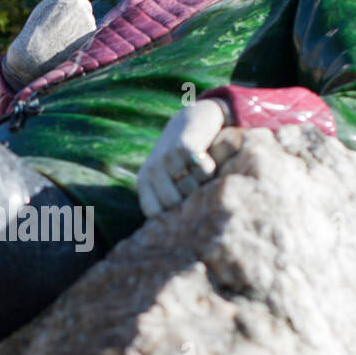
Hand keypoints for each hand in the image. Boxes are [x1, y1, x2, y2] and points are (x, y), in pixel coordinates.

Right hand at [4, 0, 95, 86]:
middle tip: (61, 22)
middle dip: (75, 9)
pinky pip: (89, 26)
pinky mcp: (91, 30)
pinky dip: (82, 31)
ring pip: (87, 13)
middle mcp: (79, 1)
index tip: (61, 8)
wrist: (36, 54)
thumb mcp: (45, 5)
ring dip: (79, 20)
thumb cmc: (36, 29)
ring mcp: (87, 15)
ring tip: (63, 32)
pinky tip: (69, 38)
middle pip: (82, 0)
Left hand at [137, 99, 228, 216]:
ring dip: (204, 183)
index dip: (173, 216)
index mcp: (144, 181)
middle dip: (192, 199)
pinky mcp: (184, 147)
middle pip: (175, 205)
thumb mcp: (171, 180)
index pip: (154, 214)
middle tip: (198, 184)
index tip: (186, 208)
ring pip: (192, 189)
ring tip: (200, 170)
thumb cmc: (185, 158)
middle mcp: (151, 170)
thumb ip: (171, 202)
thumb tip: (178, 236)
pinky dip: (211, 168)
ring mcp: (166, 158)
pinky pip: (203, 172)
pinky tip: (206, 157)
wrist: (194, 119)